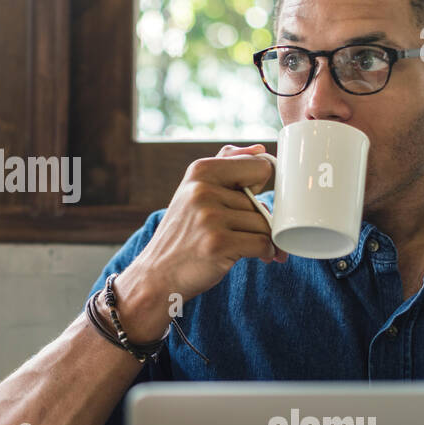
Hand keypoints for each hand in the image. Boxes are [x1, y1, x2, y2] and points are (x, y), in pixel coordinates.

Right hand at [124, 143, 287, 306]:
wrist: (157, 275)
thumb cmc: (183, 234)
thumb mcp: (195, 192)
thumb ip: (227, 166)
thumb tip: (260, 150)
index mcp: (200, 170)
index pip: (260, 166)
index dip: (259, 187)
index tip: (247, 201)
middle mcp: (202, 190)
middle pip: (262, 202)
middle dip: (258, 221)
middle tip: (240, 233)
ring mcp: (209, 218)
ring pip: (264, 224)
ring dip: (262, 240)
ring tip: (241, 247)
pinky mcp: (217, 245)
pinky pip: (264, 244)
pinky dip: (266, 254)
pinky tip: (255, 257)